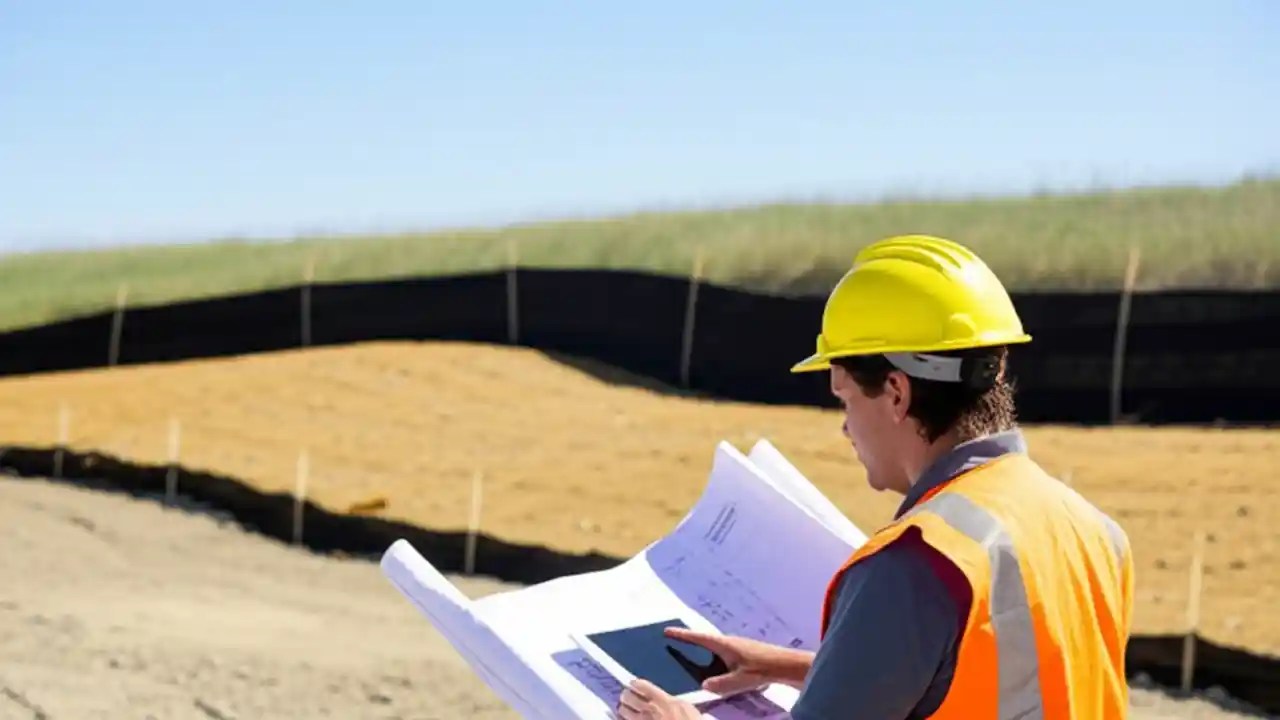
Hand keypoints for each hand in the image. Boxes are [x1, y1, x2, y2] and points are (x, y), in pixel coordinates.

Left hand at [617, 679, 701, 718]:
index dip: (635, 684)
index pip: (640, 685)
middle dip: (627, 695)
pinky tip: (629, 719)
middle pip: (627, 696)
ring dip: (624, 709)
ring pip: (622, 710)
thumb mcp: (685, 708)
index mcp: (662, 701)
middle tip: (629, 696)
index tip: (634, 685)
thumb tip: (668, 697)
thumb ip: (671, 701)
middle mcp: (649, 710)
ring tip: (627, 709)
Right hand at [663, 627, 807, 692]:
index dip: (682, 635)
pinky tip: (715, 667)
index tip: (667, 630)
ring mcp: (736, 645)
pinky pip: (722, 653)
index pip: (698, 638)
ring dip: (703, 650)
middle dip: (690, 641)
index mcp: (724, 645)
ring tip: (692, 655)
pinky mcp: (743, 652)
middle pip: (705, 640)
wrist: (784, 664)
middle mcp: (728, 642)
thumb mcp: (738, 680)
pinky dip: (713, 656)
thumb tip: (704, 685)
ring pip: (714, 647)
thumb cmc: (761, 669)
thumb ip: (720, 684)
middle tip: (675, 641)